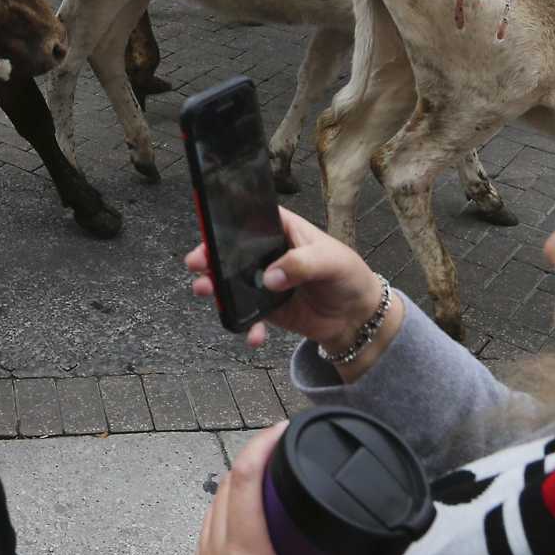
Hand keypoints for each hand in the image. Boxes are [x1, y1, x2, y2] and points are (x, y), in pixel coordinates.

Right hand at [185, 207, 384, 351]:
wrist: (358, 317)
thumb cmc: (348, 275)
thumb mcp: (330, 260)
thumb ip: (301, 264)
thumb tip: (270, 277)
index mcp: (282, 229)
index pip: (249, 220)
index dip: (226, 224)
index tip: (209, 233)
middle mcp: (268, 253)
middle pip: (232, 251)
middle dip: (210, 256)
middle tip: (197, 264)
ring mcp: (264, 281)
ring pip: (232, 282)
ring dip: (217, 288)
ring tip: (207, 292)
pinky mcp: (267, 307)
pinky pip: (248, 315)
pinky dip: (246, 325)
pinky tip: (254, 334)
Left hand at [196, 422, 295, 554]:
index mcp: (245, 551)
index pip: (245, 476)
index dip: (262, 444)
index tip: (281, 429)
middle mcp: (218, 548)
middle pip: (228, 480)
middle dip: (254, 455)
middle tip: (281, 447)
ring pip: (215, 500)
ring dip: (239, 480)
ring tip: (266, 475)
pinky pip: (210, 522)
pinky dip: (227, 506)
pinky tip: (245, 514)